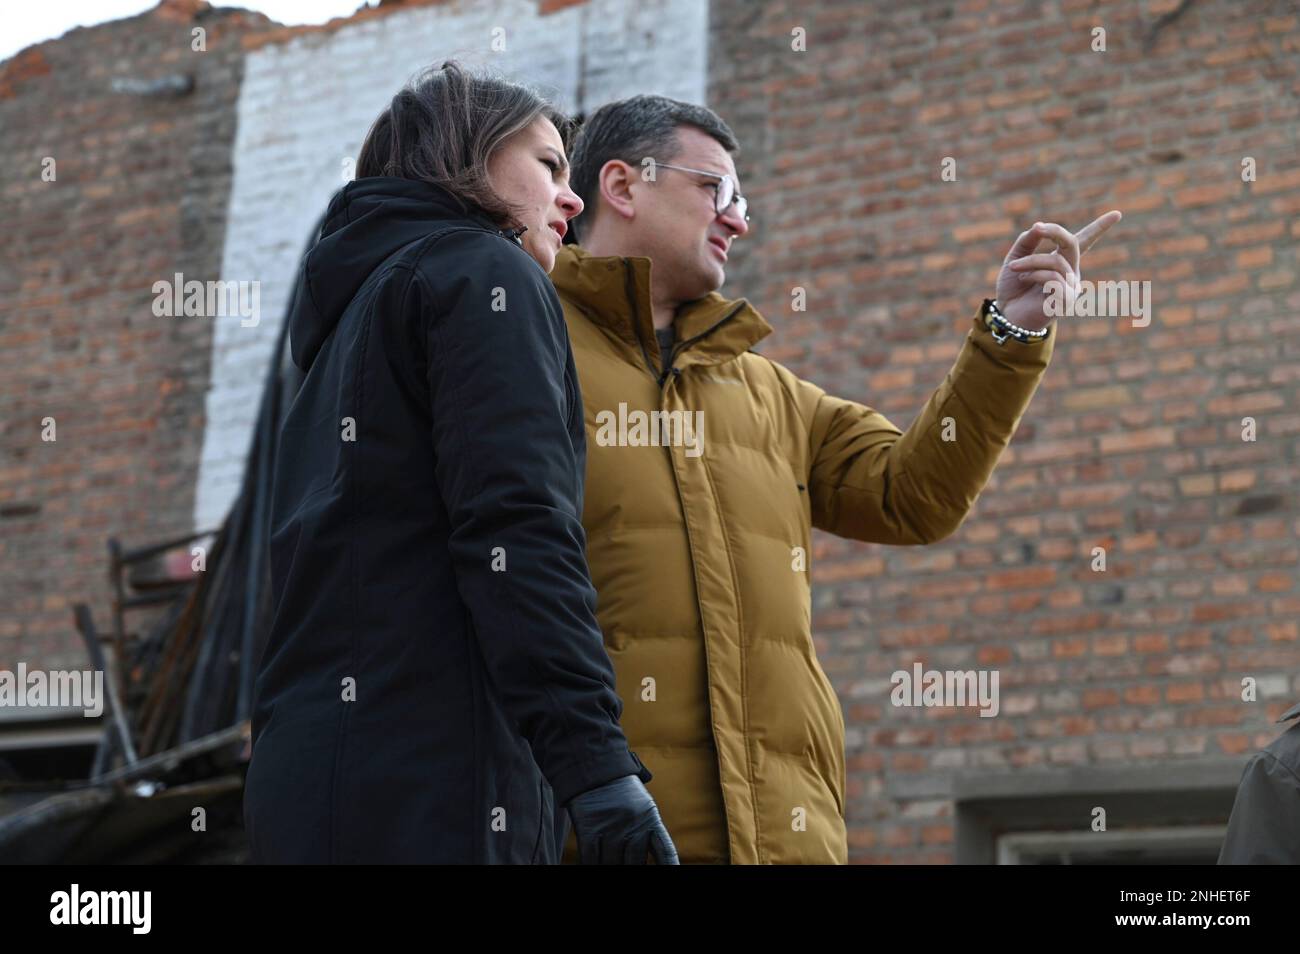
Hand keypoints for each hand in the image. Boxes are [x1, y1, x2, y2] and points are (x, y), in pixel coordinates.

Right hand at [566, 774, 679, 863]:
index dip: (670, 865)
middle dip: (631, 867)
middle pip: (634, 864)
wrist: (595, 768)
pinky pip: (591, 858)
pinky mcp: (589, 828)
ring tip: (612, 860)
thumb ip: (646, 833)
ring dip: (611, 864)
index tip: (672, 873)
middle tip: (625, 863)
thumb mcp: (642, 807)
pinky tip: (596, 862)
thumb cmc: (621, 792)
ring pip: (611, 864)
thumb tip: (641, 860)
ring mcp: (610, 827)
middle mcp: (633, 824)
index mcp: (651, 818)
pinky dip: (592, 864)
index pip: (666, 851)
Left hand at [995, 211, 1121, 331]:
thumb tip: (1038, 226)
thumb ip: (1027, 241)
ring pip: (1056, 262)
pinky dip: (1035, 275)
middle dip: (1055, 231)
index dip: (1100, 227)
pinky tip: (1024, 279)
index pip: (1085, 241)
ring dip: (1031, 261)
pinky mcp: (1068, 300)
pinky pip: (1053, 278)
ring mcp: (1072, 286)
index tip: (1117, 214)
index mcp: (1063, 259)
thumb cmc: (1013, 286)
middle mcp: (1071, 271)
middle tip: (1037, 227)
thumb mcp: (1016, 257)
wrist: (1007, 312)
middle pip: (1072, 243)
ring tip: (1014, 267)